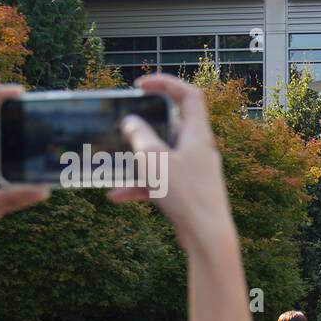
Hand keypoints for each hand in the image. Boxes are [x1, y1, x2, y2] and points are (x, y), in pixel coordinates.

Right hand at [109, 73, 234, 252]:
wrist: (207, 237)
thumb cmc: (185, 194)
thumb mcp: (154, 158)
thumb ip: (139, 135)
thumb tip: (131, 122)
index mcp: (198, 134)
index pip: (189, 95)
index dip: (166, 83)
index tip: (140, 86)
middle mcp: (199, 150)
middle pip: (172, 126)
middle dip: (145, 125)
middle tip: (123, 124)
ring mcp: (194, 171)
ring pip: (162, 157)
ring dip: (137, 160)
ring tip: (113, 162)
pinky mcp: (187, 192)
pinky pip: (160, 182)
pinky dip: (140, 186)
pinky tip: (116, 196)